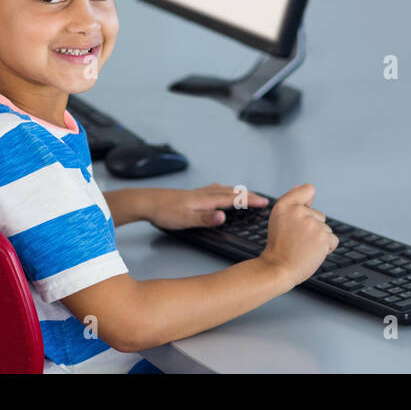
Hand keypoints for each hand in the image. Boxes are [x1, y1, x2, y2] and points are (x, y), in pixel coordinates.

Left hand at [144, 183, 269, 230]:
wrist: (146, 202)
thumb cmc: (164, 212)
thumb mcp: (185, 219)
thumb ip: (205, 218)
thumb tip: (224, 216)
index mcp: (206, 200)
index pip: (233, 199)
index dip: (250, 200)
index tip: (265, 202)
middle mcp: (204, 194)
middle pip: (231, 192)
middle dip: (247, 195)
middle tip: (262, 199)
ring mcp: (197, 193)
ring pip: (222, 189)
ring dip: (236, 192)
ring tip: (245, 194)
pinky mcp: (191, 194)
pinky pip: (214, 190)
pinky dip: (223, 190)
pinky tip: (219, 192)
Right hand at [258, 183, 336, 286]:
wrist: (278, 268)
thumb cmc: (279, 245)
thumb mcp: (278, 217)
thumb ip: (292, 200)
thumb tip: (301, 186)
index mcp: (285, 204)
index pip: (308, 190)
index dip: (308, 202)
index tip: (301, 215)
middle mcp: (298, 211)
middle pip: (319, 215)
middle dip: (312, 227)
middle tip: (296, 239)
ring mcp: (312, 224)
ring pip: (326, 229)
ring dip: (318, 239)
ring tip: (302, 247)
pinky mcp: (322, 238)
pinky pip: (332, 240)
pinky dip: (325, 248)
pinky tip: (311, 252)